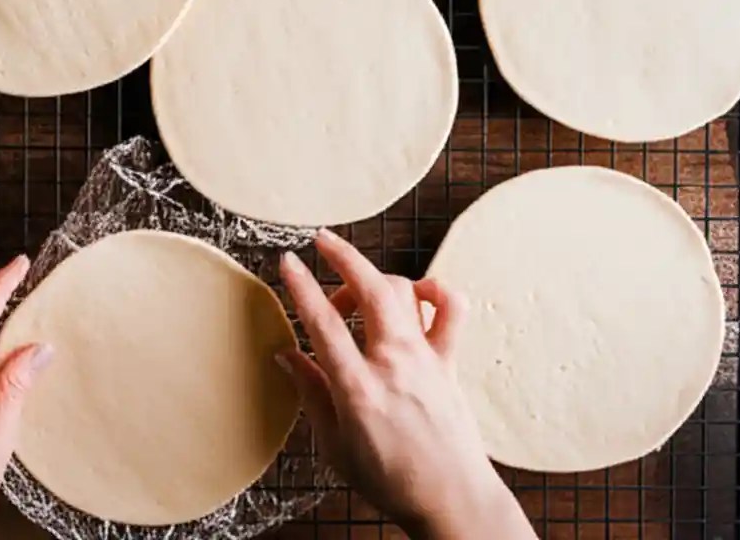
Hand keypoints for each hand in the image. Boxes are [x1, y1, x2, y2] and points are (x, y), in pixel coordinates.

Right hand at [276, 229, 533, 539]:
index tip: (287, 261)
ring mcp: (428, 360)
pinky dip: (435, 290)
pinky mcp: (450, 362)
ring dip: (375, 278)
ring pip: (405, 291)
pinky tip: (416, 295)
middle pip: (371, 290)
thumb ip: (311, 393)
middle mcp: (395, 366)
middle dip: (343, 256)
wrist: (452, 500)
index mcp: (359, 390)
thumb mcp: (335, 445)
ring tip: (355, 294)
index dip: (301, 287)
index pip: (323, 324)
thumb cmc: (391, 481)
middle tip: (321, 241)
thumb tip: (287, 355)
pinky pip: (451, 309)